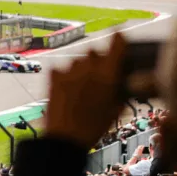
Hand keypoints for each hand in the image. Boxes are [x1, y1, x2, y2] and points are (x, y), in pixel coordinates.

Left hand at [44, 34, 128, 149]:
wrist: (65, 138)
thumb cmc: (93, 127)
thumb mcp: (115, 111)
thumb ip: (121, 93)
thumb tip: (123, 85)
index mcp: (108, 73)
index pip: (117, 42)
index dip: (119, 39)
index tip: (119, 37)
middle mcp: (89, 66)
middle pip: (94, 51)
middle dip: (96, 60)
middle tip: (96, 77)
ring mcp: (69, 69)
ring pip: (77, 60)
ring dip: (80, 69)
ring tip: (79, 89)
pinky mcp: (53, 75)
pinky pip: (61, 68)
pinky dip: (63, 76)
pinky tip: (66, 91)